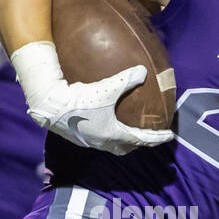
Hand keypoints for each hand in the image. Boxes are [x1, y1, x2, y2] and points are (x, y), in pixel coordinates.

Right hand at [27, 65, 173, 155]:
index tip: (169, 136)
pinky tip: (102, 121)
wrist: (50, 106)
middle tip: (146, 136)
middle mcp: (102, 142)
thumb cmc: (80, 100)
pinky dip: (106, 134)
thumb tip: (143, 71)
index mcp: (113, 134)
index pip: (141, 140)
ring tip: (125, 131)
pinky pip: (98, 138)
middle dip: (138, 143)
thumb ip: (126, 80)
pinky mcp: (77, 136)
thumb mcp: (107, 88)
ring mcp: (88, 141)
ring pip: (110, 145)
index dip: (157, 138)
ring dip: (121, 140)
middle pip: (125, 147)